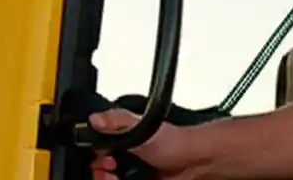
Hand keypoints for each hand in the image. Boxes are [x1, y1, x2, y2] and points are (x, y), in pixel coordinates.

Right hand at [87, 109, 201, 178]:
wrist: (197, 163)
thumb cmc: (174, 143)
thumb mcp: (142, 127)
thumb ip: (118, 121)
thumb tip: (96, 118)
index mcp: (121, 142)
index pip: (96, 154)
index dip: (96, 160)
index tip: (103, 161)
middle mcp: (125, 160)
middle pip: (100, 172)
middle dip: (102, 174)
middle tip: (111, 172)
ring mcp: (132, 175)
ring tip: (117, 178)